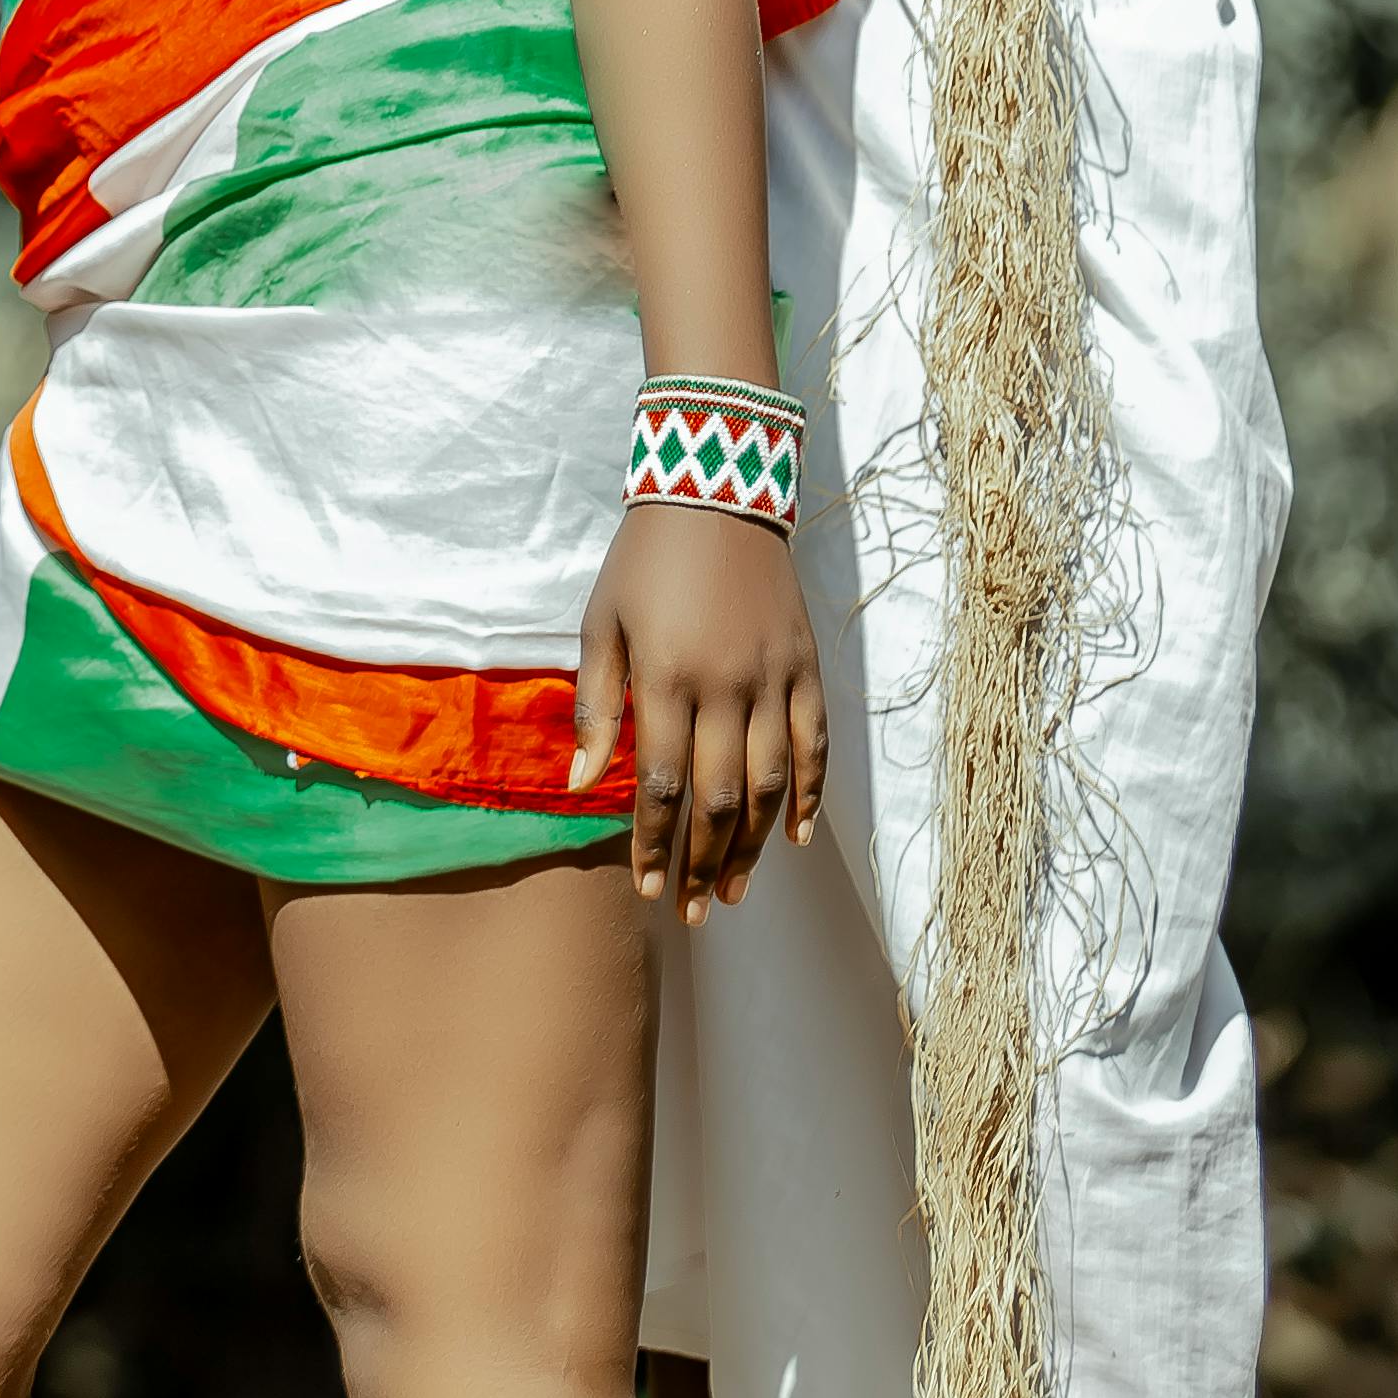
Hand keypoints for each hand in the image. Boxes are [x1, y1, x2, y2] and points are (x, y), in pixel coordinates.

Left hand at [571, 496, 826, 921]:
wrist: (716, 486)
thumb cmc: (644, 558)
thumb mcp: (602, 624)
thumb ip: (597, 708)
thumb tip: (583, 786)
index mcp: (666, 676)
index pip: (662, 785)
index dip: (653, 844)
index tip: (646, 888)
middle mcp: (725, 685)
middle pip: (718, 799)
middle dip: (703, 864)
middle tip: (693, 911)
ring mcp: (772, 677)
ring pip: (769, 784)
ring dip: (752, 847)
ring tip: (734, 892)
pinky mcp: (805, 664)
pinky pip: (814, 743)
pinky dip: (808, 795)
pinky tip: (793, 837)